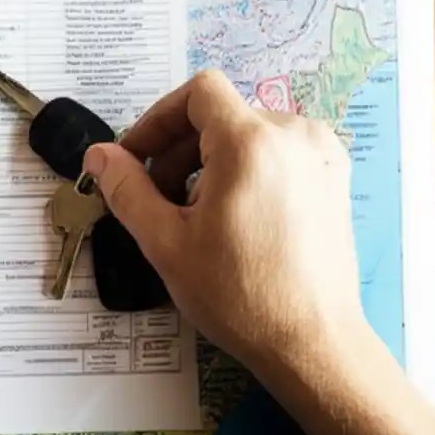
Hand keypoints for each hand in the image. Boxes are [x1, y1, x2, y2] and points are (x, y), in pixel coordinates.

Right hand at [82, 70, 367, 374]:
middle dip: (180, 148)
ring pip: (250, 134)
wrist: (311, 342)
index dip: (158, 119)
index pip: (198, 92)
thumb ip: (126, 189)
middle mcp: (294, 135)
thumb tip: (98, 155)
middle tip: (158, 199)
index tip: (138, 158)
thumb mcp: (166, 242)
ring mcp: (322, 156)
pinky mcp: (335, 179)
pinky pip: (280, 153)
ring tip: (196, 215)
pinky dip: (249, 171)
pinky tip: (236, 219)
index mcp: (251, 141)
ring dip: (213, 162)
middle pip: (222, 115)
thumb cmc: (240, 295)